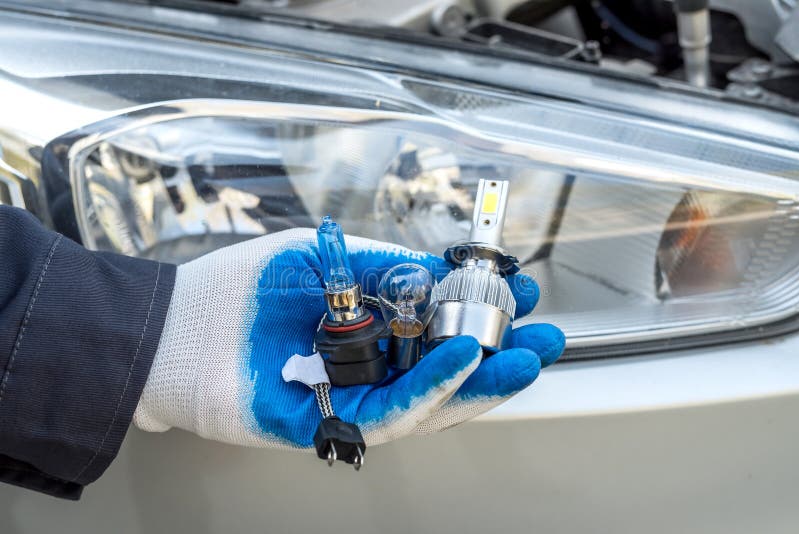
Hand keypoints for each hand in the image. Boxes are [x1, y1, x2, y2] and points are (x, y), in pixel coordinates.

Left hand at [133, 229, 563, 447]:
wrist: (178, 326)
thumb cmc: (243, 287)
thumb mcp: (325, 259)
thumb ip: (384, 268)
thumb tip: (443, 271)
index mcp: (368, 326)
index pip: (439, 326)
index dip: (480, 314)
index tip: (516, 293)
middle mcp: (367, 364)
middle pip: (445, 369)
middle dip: (498, 356)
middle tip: (542, 339)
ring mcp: (352, 395)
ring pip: (429, 400)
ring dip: (480, 379)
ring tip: (522, 356)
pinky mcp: (330, 424)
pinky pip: (390, 413)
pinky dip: (429, 389)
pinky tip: (463, 361)